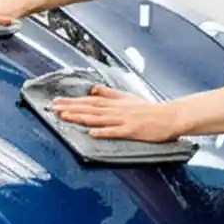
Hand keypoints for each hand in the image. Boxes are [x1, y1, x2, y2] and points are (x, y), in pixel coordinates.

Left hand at [51, 85, 184, 141]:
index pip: (88, 101)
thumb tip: (93, 89)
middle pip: (90, 108)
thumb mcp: (127, 98)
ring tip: (66, 117)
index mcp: (114, 103)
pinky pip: (115, 132)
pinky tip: (92, 133)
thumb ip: (109, 94)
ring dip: (81, 117)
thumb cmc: (148, 109)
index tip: (57, 101)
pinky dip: (103, 132)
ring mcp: (124, 120)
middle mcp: (116, 110)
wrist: (169, 116)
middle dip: (71, 108)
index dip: (72, 102)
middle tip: (54, 108)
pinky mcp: (132, 130)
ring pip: (98, 118)